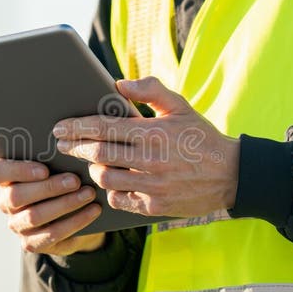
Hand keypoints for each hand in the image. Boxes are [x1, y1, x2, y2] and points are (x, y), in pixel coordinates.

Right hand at [0, 158, 106, 254]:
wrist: (73, 210)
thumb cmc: (61, 173)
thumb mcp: (54, 161)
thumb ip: (50, 152)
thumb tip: (66, 140)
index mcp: (3, 176)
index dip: (16, 170)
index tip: (44, 169)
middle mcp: (4, 201)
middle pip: (16, 196)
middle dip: (48, 187)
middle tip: (75, 180)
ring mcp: (16, 224)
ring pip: (34, 216)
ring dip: (65, 204)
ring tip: (88, 194)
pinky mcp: (30, 243)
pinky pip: (51, 235)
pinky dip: (75, 221)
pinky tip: (93, 210)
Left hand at [53, 76, 239, 217]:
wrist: (233, 175)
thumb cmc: (202, 137)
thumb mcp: (181, 107)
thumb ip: (150, 91)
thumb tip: (118, 85)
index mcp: (153, 132)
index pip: (104, 127)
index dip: (76, 127)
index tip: (59, 128)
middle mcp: (151, 159)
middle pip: (98, 154)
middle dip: (74, 148)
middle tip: (61, 144)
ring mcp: (152, 185)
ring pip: (105, 178)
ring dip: (92, 169)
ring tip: (89, 162)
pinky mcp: (155, 206)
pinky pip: (119, 200)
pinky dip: (110, 191)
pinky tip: (109, 183)